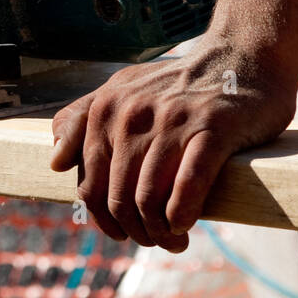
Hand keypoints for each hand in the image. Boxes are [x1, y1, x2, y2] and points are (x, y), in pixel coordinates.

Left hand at [49, 39, 296, 251]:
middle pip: (118, 199)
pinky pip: (186, 186)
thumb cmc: (181, 83)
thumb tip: (54, 162)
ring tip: (175, 239)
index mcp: (106, 108)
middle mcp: (133, 114)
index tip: (125, 231)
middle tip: (157, 241)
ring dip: (160, 232)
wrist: (243, 56)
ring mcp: (172, 120)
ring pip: (148, 199)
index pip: (89, 186)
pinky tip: (184, 223)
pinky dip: (181, 214)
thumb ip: (82, 118)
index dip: (105, 220)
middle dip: (136, 231)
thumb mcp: (124, 89)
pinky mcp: (212, 129)